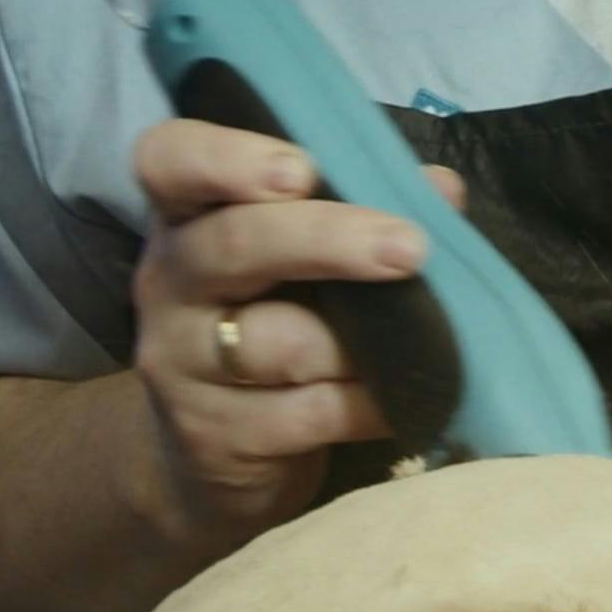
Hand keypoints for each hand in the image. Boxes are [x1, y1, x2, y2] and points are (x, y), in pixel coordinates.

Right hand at [128, 117, 467, 538]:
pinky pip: (309, 413)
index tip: (301, 170)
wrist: (212, 454)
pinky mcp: (215, 438)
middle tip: (409, 248)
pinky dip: (368, 404)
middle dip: (328, 240)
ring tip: (410, 344)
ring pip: (278, 343)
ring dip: (357, 344)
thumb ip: (363, 209)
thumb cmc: (271, 320)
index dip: (226, 158)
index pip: (169, 160)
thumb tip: (442, 188)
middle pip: (235, 244)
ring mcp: (181, 364)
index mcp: (188, 215)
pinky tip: (400, 401)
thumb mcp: (303, 258)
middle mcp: (169, 281)